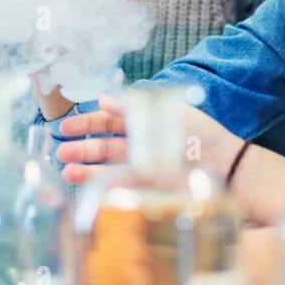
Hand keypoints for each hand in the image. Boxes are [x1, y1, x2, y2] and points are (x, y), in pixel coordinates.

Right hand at [56, 95, 239, 184]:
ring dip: (86, 167)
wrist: (224, 164)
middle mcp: (140, 144)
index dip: (87, 123)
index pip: (109, 120)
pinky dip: (101, 184)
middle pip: (104, 145)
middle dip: (82, 147)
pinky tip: (84, 182)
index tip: (66, 126)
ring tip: (66, 170)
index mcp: (144, 122)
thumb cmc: (200, 133)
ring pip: (107, 167)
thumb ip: (134, 107)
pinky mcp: (147, 185)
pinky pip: (119, 184)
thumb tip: (104, 99)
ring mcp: (142, 166)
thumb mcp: (166, 113)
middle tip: (60, 150)